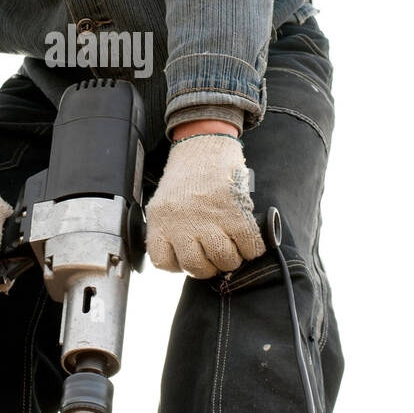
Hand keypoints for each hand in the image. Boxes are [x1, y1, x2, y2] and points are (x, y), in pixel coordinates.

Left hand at [146, 134, 265, 277]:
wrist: (202, 144)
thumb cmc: (186, 176)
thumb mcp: (164, 204)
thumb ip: (169, 231)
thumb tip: (186, 259)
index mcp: (160, 221)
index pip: (163, 262)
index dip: (179, 265)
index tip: (189, 258)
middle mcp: (182, 223)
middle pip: (197, 267)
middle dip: (210, 268)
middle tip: (215, 258)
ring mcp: (209, 218)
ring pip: (224, 260)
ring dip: (232, 259)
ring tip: (233, 249)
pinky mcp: (235, 211)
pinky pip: (249, 245)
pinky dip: (252, 248)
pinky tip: (248, 240)